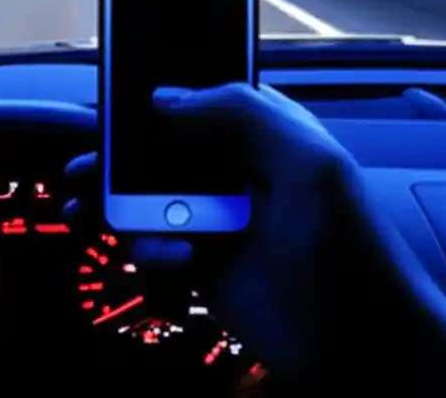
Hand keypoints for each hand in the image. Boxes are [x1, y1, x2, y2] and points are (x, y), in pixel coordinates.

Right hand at [64, 83, 360, 380]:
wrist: (359, 348)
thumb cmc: (354, 254)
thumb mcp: (310, 164)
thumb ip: (244, 113)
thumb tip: (168, 97)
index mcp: (268, 131)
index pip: (199, 97)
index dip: (155, 97)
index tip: (114, 108)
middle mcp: (238, 169)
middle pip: (159, 148)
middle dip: (118, 155)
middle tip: (86, 168)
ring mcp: (218, 218)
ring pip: (146, 198)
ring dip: (117, 205)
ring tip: (93, 211)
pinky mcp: (204, 263)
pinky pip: (153, 246)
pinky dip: (148, 252)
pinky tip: (173, 261)